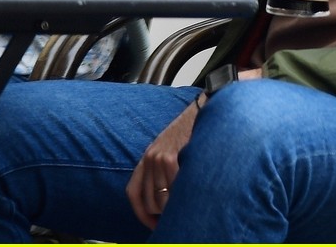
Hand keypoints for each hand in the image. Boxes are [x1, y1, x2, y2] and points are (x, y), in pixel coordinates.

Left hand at [126, 98, 199, 229]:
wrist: (201, 110)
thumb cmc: (191, 134)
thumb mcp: (170, 151)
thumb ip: (164, 173)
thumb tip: (167, 203)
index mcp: (146, 159)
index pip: (133, 193)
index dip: (141, 214)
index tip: (153, 225)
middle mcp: (149, 159)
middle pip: (149, 201)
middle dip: (162, 214)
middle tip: (177, 217)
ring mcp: (158, 158)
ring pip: (162, 200)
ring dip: (174, 208)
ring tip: (188, 205)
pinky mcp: (170, 158)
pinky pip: (173, 188)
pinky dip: (182, 197)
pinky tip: (192, 194)